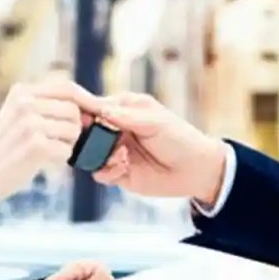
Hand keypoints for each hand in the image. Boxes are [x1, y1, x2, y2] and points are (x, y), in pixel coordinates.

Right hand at [0, 78, 99, 218]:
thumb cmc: (6, 148)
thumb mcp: (19, 115)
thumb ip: (48, 106)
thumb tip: (93, 105)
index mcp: (21, 92)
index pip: (66, 87)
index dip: (87, 99)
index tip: (100, 110)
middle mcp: (25, 103)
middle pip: (73, 110)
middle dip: (74, 128)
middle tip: (57, 141)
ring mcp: (29, 123)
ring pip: (73, 130)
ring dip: (67, 144)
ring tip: (45, 151)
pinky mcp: (35, 145)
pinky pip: (67, 150)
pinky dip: (60, 159)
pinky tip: (41, 161)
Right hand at [88, 93, 227, 203]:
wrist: (196, 170)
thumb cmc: (179, 138)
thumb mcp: (155, 122)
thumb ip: (126, 116)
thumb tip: (100, 110)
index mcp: (123, 109)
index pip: (94, 106)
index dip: (83, 112)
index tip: (82, 119)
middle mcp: (115, 129)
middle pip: (86, 131)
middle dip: (88, 138)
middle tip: (102, 142)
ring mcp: (115, 151)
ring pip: (90, 154)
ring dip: (100, 156)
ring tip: (120, 158)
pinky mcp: (118, 172)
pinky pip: (100, 173)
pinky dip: (107, 172)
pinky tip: (123, 169)